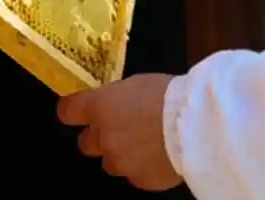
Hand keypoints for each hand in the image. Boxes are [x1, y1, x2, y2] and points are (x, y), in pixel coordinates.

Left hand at [57, 73, 182, 190]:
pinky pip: (135, 174)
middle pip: (85, 143)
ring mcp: (120, 162)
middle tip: (122, 128)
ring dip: (123, 154)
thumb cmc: (171, 95)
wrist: (197, 126)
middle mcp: (103, 137)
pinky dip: (144, 166)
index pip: (68, 112)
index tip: (80, 110)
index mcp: (100, 107)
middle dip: (100, 137)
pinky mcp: (139, 180)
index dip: (73, 111)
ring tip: (148, 144)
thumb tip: (116, 104)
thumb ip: (119, 98)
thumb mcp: (139, 84)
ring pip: (111, 162)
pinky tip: (162, 155)